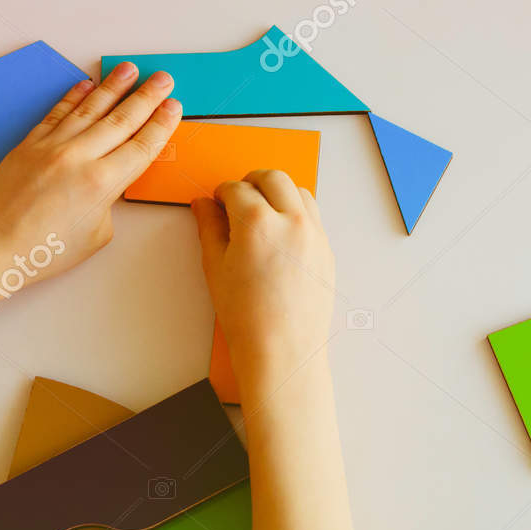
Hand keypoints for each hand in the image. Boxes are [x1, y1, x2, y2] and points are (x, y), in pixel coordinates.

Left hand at [0, 62, 180, 281]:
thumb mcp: (96, 236)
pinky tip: (87, 84)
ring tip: (130, 68)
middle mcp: (80, 158)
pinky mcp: (30, 143)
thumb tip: (108, 183)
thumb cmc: (43, 250)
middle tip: (163, 78)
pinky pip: (58, 113)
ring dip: (114, 86)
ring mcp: (53, 146)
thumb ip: (109, 203)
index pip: (142, 146)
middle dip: (147, 96)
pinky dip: (74, 96)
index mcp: (102, 184)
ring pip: (90, 108)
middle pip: (122, 120)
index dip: (161, 124)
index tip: (174, 106)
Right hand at [191, 171, 335, 395]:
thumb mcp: (216, 268)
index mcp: (258, 224)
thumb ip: (209, 228)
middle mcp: (292, 222)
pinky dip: (295, 212)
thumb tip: (203, 205)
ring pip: (299, 191)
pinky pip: (313, 216)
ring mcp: (315, 235)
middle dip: (252, 181)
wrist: (283, 351)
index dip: (222, 192)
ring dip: (278, 192)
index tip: (217, 201)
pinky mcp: (327, 249)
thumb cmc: (247, 318)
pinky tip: (280, 233)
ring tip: (261, 212)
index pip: (237, 189)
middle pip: (273, 178)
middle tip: (238, 196)